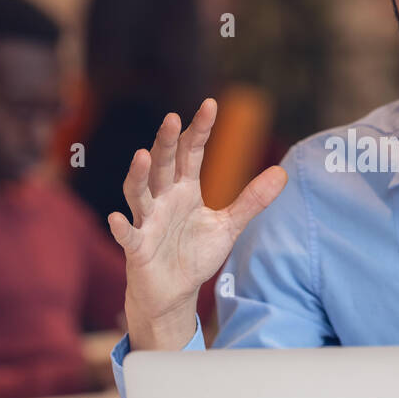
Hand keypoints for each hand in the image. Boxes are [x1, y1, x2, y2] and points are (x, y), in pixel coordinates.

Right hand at [108, 97, 286, 349]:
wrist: (173, 293)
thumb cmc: (194, 254)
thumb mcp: (228, 226)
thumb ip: (251, 200)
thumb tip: (282, 172)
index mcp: (185, 190)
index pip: (190, 153)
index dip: (199, 130)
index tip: (210, 104)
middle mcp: (163, 200)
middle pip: (164, 165)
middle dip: (166, 142)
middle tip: (172, 118)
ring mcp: (148, 222)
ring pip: (139, 194)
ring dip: (139, 176)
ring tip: (143, 155)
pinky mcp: (138, 248)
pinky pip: (128, 236)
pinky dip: (121, 228)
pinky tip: (116, 218)